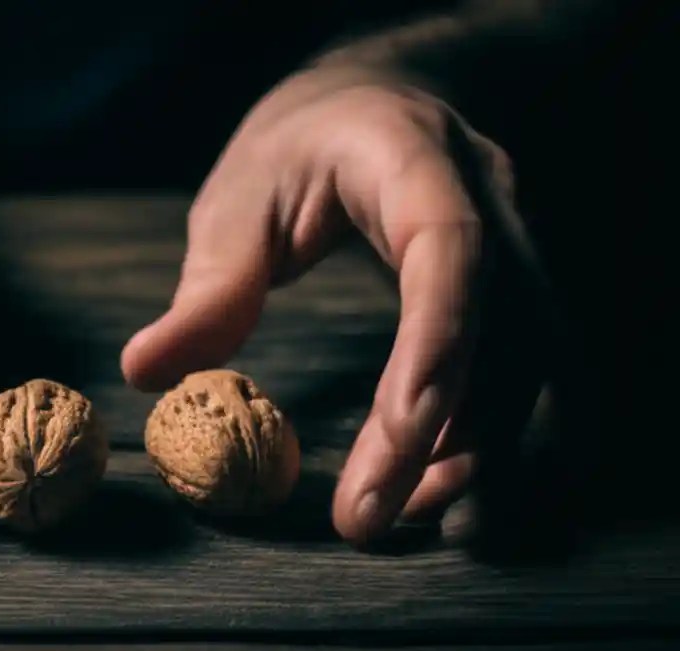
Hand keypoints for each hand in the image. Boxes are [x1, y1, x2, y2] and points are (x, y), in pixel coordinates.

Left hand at [121, 66, 547, 545]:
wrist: (377, 102)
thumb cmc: (302, 144)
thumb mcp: (239, 196)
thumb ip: (209, 284)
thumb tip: (144, 370)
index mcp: (413, 158)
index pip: (448, 249)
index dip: (437, 341)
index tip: (402, 432)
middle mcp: (489, 202)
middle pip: (504, 326)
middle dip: (451, 434)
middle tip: (372, 517)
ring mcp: (517, 246)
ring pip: (535, 361)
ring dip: (483, 450)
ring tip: (405, 515)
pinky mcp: (517, 291)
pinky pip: (534, 373)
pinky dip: (498, 439)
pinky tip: (444, 489)